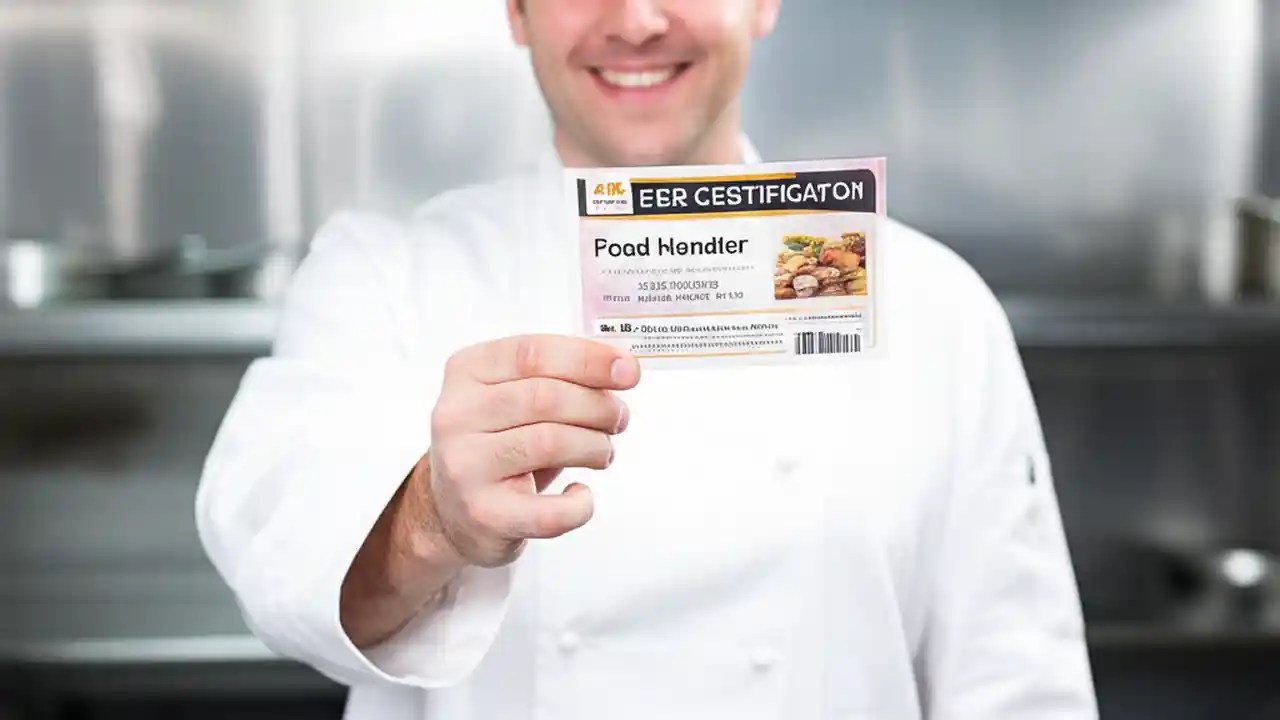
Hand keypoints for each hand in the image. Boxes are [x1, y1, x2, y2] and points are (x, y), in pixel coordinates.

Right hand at [427, 335, 639, 567]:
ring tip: (602, 452)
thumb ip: (557, 376)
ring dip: (596, 447)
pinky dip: (580, 504)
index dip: (588, 359)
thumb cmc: (498, 445)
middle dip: (599, 406)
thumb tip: (620, 368)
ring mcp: (466, 467)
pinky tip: (580, 495)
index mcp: (465, 372)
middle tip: (618, 418)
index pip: (532, 353)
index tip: (628, 371)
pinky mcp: (485, 515)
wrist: (453, 512)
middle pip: (547, 397)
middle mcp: (456, 416)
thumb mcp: (513, 397)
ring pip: (551, 443)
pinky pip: (551, 511)